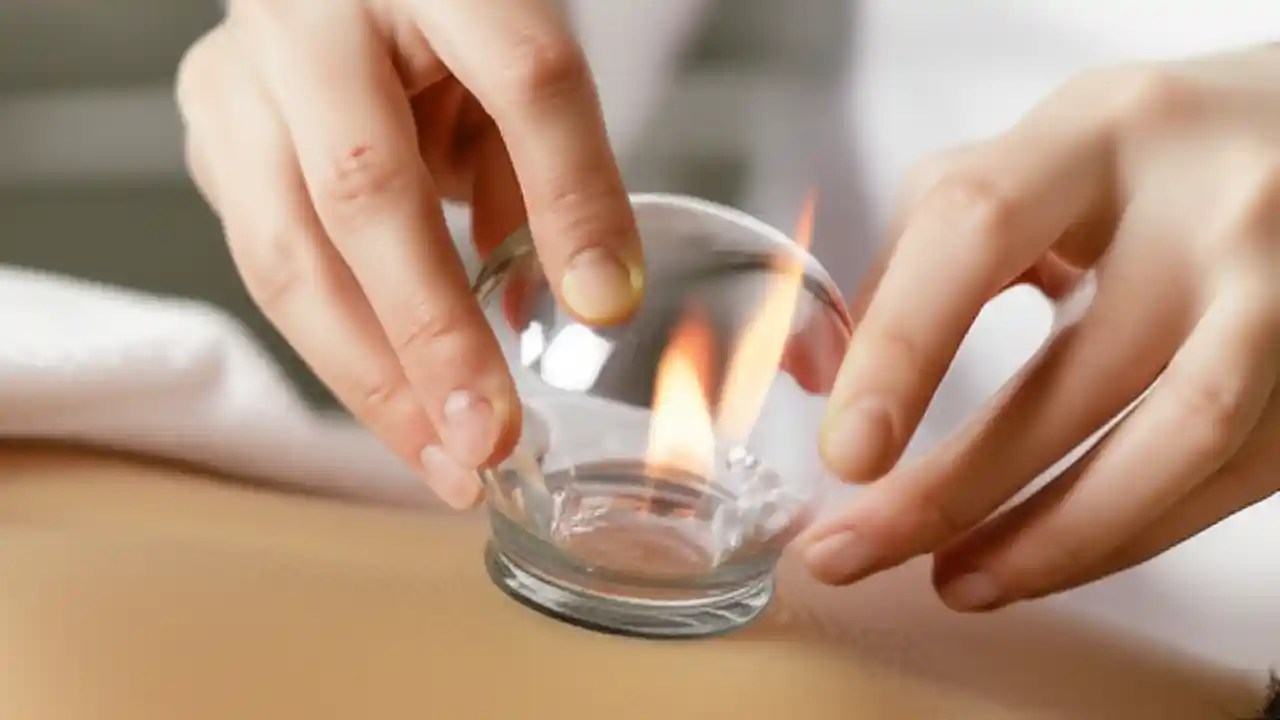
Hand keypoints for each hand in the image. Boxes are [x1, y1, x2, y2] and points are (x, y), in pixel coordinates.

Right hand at [176, 0, 642, 508]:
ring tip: (443, 459)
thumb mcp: (517, 59)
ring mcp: (238, 76)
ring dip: (369, 376)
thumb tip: (583, 301)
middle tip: (487, 440)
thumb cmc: (442, 17)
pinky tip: (396, 409)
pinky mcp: (210, 135)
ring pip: (284, 252)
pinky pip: (267, 266)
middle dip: (429, 335)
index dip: (566, 195)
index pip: (519, 76)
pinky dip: (337, 350)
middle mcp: (309, 16)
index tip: (602, 302)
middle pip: (363, 188)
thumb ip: (549, 164)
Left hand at [802, 47, 1279, 609]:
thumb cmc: (1161, 153)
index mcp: (1104, 131)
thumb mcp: (1039, 159)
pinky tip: (1043, 559)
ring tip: (955, 583)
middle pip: (1073, 373)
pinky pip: (1224, 480)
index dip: (901, 348)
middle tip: (850, 551)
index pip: (978, 231)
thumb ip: (921, 250)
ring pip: (1170, 444)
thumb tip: (822, 375)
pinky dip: (1123, 537)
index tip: (845, 453)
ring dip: (1048, 541)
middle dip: (946, 490)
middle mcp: (1211, 204)